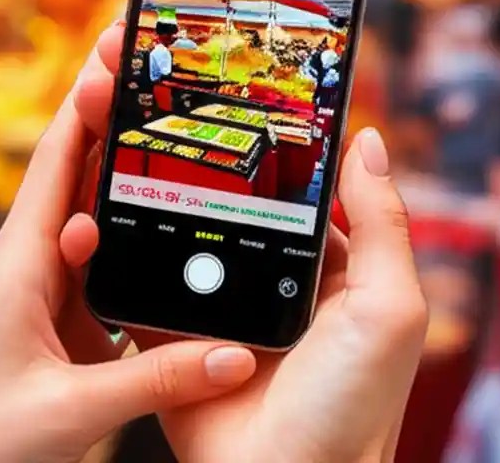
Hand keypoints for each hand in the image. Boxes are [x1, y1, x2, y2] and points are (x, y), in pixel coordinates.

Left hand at [0, 39, 256, 462]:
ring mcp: (51, 300)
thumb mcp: (69, 412)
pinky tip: (174, 240)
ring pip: (99, 225)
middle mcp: (34, 272)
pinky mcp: (67, 332)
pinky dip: (141, 249)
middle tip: (159, 76)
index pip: (57, 166)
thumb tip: (235, 357)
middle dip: (116, 126)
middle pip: (81, 179)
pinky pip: (112, 275)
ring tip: (177, 139)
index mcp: (20, 268)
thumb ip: (156, 383)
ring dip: (131, 184)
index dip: (86, 107)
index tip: (117, 55)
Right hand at [72, 25, 428, 462]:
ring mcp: (224, 309)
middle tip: (173, 102)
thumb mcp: (390, 307)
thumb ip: (384, 223)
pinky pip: (151, 284)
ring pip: (190, 238)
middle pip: (239, 207)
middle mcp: (276, 284)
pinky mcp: (177, 336)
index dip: (280, 146)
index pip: (304, 192)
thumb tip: (366, 139)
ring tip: (133, 138)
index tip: (247, 93)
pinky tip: (109, 205)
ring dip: (163, 200)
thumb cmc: (353, 407)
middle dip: (209, 162)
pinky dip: (132, 252)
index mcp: (332, 272)